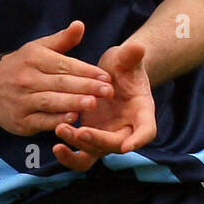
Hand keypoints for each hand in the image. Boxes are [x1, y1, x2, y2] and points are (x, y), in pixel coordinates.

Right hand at [0, 20, 113, 135]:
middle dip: (86, 87)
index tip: (106, 76)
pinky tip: (72, 119)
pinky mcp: (20, 120)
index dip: (87, 71)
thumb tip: (80, 25)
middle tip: (108, 91)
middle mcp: (28, 79)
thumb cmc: (21, 66)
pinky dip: (56, 120)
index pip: (65, 65)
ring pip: (51, 101)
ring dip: (73, 103)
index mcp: (35, 59)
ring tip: (93, 103)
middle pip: (60, 83)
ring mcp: (23, 100)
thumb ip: (62, 40)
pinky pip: (40, 120)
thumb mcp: (38, 48)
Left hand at [52, 38, 156, 171]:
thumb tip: (137, 47)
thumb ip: (131, 55)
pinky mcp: (91, 140)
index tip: (128, 147)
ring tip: (61, 129)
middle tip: (81, 132)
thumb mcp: (126, 59)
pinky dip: (70, 155)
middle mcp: (126, 129)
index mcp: (141, 111)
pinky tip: (56, 146)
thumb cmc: (124, 66)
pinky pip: (81, 156)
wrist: (113, 75)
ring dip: (79, 145)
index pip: (147, 130)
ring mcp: (107, 137)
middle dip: (99, 140)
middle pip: (116, 144)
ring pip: (95, 152)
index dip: (139, 140)